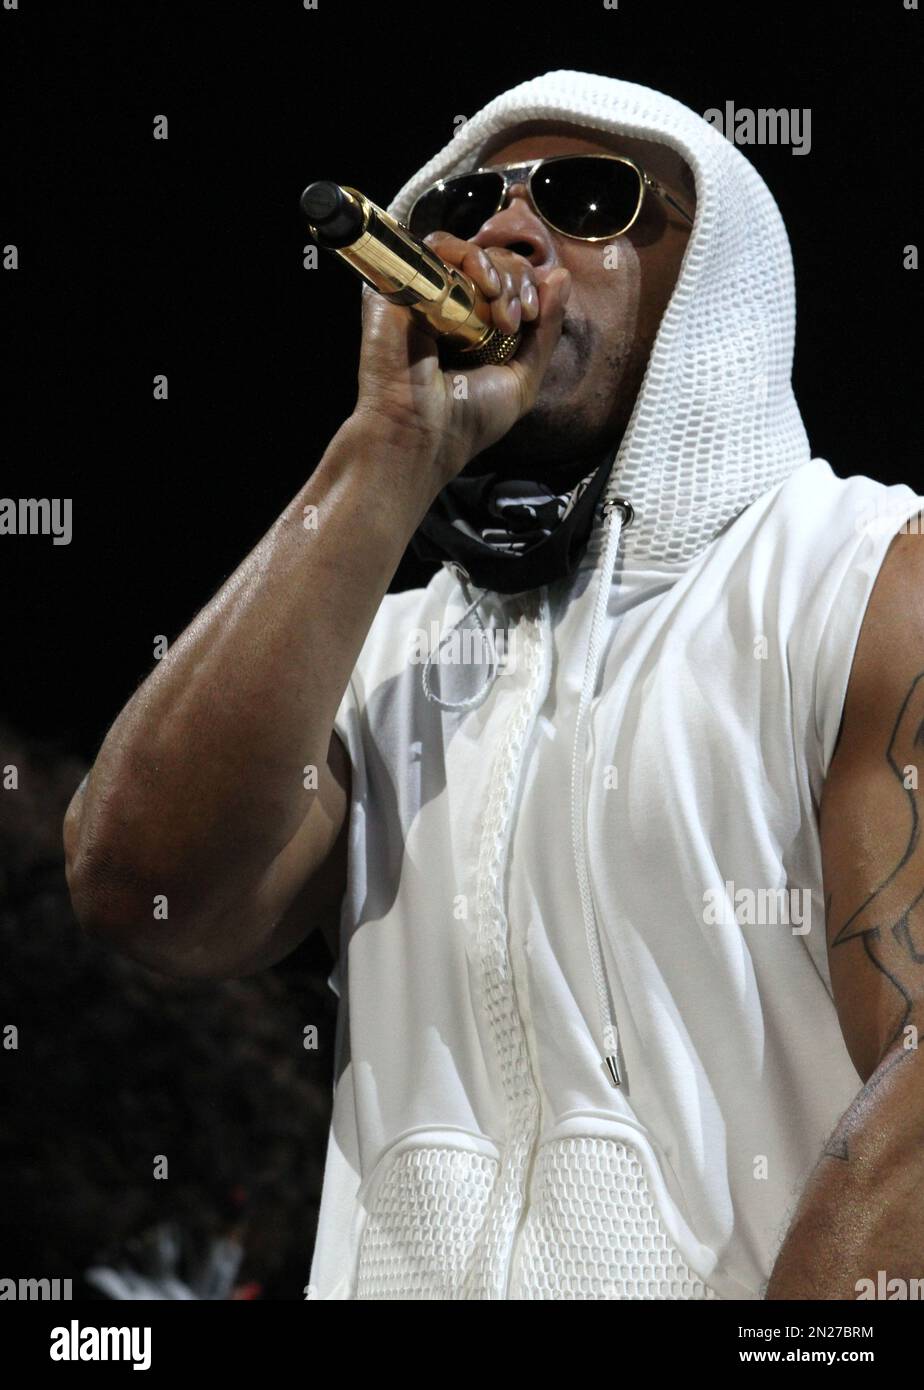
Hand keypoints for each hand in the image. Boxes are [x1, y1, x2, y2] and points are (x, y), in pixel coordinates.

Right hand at [352, 233, 570, 486]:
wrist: (422, 434)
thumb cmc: (467, 420)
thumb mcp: (522, 379)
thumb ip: (545, 331)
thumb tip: (561, 276)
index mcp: (473, 325)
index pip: (506, 280)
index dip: (528, 286)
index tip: (532, 316)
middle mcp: (446, 305)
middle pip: (492, 259)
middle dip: (517, 281)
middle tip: (516, 319)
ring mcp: (422, 292)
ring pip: (467, 250)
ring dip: (497, 270)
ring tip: (502, 313)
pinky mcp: (400, 283)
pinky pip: (436, 246)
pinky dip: (469, 257)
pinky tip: (483, 287)